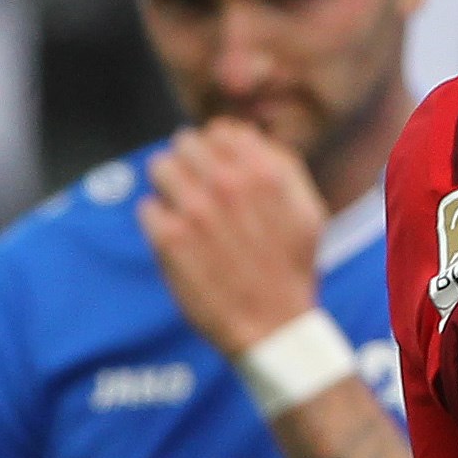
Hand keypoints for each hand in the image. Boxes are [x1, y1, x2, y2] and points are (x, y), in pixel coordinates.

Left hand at [137, 120, 325, 357]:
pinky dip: (159, 221)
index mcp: (265, 174)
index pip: (221, 130)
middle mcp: (228, 185)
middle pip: (185, 143)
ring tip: (184, 211)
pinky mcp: (168, 238)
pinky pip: (147, 207)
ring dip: (169, 186)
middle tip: (198, 191)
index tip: (219, 168)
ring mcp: (195, 210)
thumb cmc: (291, 270)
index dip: (218, 147)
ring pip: (160, 167)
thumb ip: (284, 166)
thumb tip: (248, 135)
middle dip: (190, 163)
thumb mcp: (309, 213)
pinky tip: (180, 241)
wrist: (272, 327)